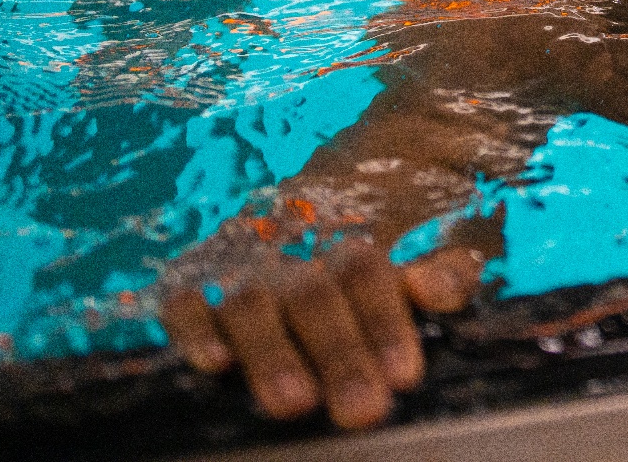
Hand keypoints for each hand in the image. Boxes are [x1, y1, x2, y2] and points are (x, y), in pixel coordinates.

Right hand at [161, 242, 482, 429]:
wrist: (308, 219)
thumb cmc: (368, 281)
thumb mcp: (416, 269)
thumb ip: (444, 275)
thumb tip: (443, 290)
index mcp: (350, 255)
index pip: (368, 275)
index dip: (386, 322)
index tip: (404, 375)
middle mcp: (294, 262)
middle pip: (313, 297)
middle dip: (339, 355)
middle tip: (362, 410)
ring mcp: (241, 276)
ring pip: (251, 303)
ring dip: (272, 353)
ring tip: (295, 404)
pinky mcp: (192, 291)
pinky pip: (184, 302)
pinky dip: (194, 328)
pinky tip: (215, 364)